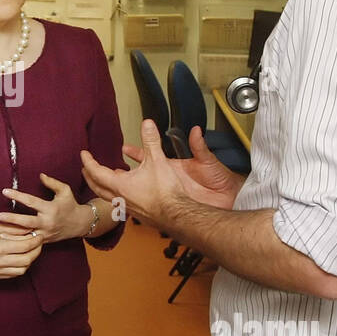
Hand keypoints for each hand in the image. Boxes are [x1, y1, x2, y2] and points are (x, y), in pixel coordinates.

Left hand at [0, 173, 87, 243]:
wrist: (80, 224)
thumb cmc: (70, 204)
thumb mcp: (65, 191)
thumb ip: (52, 183)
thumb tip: (40, 175)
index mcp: (50, 208)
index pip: (31, 201)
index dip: (17, 196)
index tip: (4, 191)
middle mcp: (47, 222)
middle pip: (27, 222)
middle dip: (12, 219)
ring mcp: (45, 233)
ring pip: (27, 235)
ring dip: (13, 234)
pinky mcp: (44, 241)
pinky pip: (30, 242)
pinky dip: (19, 241)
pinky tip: (7, 240)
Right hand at [0, 222, 44, 279]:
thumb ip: (14, 228)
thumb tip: (31, 229)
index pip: (26, 246)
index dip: (36, 240)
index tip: (39, 235)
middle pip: (27, 260)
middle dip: (37, 251)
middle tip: (38, 243)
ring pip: (22, 270)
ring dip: (30, 260)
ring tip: (30, 251)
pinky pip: (14, 275)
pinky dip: (21, 267)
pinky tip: (21, 258)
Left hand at [80, 119, 198, 230]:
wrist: (178, 216)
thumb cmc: (166, 192)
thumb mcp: (158, 161)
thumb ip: (151, 141)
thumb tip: (147, 123)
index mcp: (120, 185)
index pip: (97, 172)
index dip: (88, 162)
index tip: (83, 154)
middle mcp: (120, 198)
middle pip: (97, 187)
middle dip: (89, 176)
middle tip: (85, 168)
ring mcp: (128, 207)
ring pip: (109, 196)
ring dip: (103, 186)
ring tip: (105, 177)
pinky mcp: (137, 213)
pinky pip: (121, 202)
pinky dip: (118, 193)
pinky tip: (127, 190)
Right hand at [124, 125, 243, 210]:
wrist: (228, 199)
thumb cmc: (220, 180)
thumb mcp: (207, 161)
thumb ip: (199, 146)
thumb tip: (196, 131)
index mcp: (173, 166)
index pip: (151, 157)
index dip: (137, 153)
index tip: (125, 148)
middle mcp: (167, 179)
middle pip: (141, 175)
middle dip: (125, 171)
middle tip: (109, 168)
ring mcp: (167, 192)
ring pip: (142, 190)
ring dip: (127, 187)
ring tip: (112, 186)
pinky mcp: (171, 204)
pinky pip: (150, 204)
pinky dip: (138, 202)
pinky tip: (127, 203)